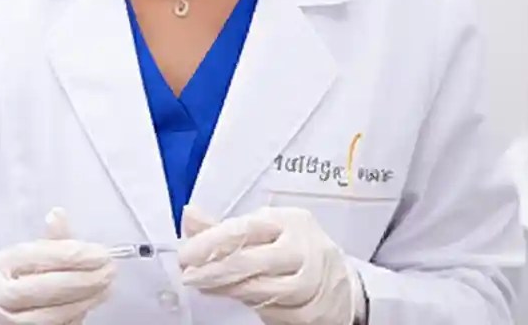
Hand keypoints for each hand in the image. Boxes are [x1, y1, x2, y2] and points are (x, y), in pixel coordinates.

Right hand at [0, 208, 115, 324]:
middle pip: (46, 288)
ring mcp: (4, 322)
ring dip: (85, 300)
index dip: (73, 255)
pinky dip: (75, 316)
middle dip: (84, 279)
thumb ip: (45, 242)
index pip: (37, 257)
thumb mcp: (17, 258)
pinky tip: (89, 304)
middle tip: (110, 270)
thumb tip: (59, 215)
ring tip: (106, 288)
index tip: (101, 253)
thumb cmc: (4, 281)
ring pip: (52, 314)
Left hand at [178, 205, 354, 324]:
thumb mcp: (266, 231)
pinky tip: (235, 297)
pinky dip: (250, 306)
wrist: (340, 283)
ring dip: (227, 290)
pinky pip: (272, 311)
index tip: (187, 253)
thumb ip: (226, 228)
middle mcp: (303, 248)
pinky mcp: (312, 311)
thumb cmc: (295, 250)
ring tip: (206, 286)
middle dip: (213, 271)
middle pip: (251, 262)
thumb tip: (189, 215)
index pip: (245, 229)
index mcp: (290, 221)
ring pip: (259, 290)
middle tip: (189, 276)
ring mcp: (311, 281)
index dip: (212, 242)